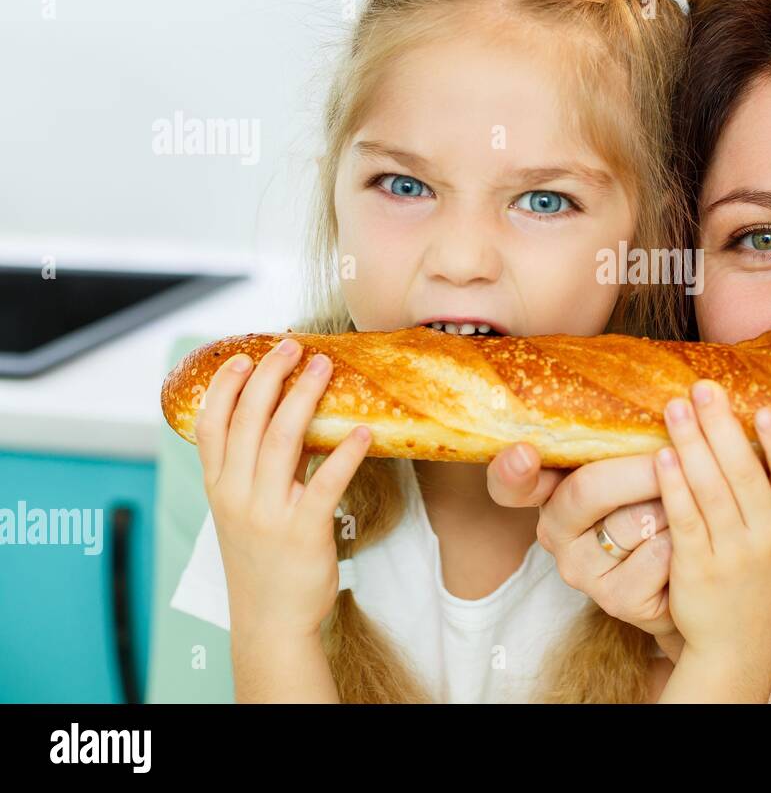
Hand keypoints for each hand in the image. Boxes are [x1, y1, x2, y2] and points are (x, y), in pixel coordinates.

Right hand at [195, 337, 371, 639]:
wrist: (270, 621)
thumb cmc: (262, 562)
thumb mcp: (241, 513)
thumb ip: (250, 472)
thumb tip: (279, 423)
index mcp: (219, 488)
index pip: (211, 426)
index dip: (225, 387)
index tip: (244, 356)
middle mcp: (237, 495)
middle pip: (248, 421)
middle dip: (270, 377)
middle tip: (292, 345)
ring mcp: (268, 513)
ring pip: (282, 441)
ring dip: (304, 398)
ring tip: (324, 367)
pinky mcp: (303, 531)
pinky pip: (326, 483)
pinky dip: (345, 454)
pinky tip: (363, 432)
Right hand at [487, 443, 675, 637]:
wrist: (692, 568)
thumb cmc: (658, 498)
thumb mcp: (635, 458)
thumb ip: (624, 431)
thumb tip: (641, 382)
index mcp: (549, 490)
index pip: (510, 483)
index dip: (511, 470)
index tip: (525, 453)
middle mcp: (555, 530)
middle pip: (586, 489)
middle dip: (640, 468)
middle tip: (677, 451)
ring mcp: (581, 569)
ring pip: (628, 521)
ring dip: (671, 503)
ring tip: (693, 496)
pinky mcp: (616, 599)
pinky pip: (655, 555)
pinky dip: (682, 540)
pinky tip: (691, 536)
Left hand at [656, 380, 770, 689]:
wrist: (737, 644)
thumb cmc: (755, 577)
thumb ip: (770, 491)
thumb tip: (751, 422)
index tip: (767, 407)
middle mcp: (769, 538)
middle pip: (745, 473)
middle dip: (722, 426)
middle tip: (703, 387)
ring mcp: (734, 554)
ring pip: (712, 490)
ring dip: (692, 444)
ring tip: (675, 408)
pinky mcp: (699, 568)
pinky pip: (686, 519)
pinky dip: (673, 485)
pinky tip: (662, 456)